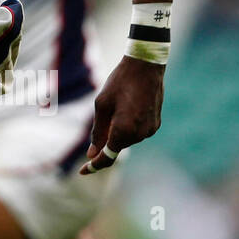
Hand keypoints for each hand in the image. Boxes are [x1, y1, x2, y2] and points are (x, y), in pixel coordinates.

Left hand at [80, 56, 164, 174]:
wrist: (146, 66)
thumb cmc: (119, 82)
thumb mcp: (102, 106)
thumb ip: (97, 132)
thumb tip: (92, 153)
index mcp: (124, 130)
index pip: (107, 156)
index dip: (94, 165)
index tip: (82, 171)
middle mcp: (140, 134)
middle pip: (116, 146)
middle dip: (106, 139)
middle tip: (102, 115)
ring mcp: (150, 130)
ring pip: (126, 139)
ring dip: (117, 131)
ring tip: (117, 105)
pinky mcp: (155, 124)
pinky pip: (137, 132)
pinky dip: (127, 127)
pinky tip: (126, 107)